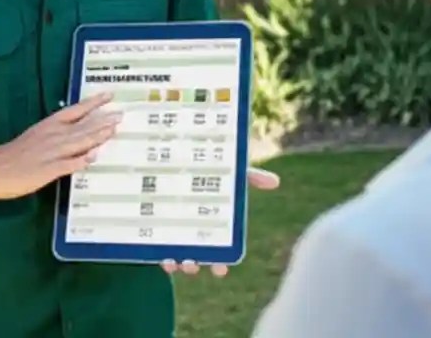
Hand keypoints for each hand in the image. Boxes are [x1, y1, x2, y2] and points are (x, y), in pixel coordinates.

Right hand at [0, 93, 121, 199]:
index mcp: (48, 126)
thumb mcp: (35, 138)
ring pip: (79, 141)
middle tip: (121, 114)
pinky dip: (80, 160)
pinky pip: (68, 164)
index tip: (109, 95)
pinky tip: (93, 158)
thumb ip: (55, 136)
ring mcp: (51, 153)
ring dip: (98, 136)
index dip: (93, 103)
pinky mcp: (47, 170)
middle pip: (82, 126)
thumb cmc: (13, 155)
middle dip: (103, 120)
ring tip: (114, 129)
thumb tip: (74, 135)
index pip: (75, 110)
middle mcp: (53, 136)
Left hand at [162, 167, 280, 276]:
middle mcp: (193, 232)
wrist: (170, 159)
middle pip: (195, 255)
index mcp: (212, 225)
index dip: (220, 263)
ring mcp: (173, 231)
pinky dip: (158, 252)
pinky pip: (155, 245)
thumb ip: (250, 176)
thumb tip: (275, 182)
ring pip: (174, 253)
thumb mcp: (228, 172)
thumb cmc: (205, 169)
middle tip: (192, 265)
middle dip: (194, 265)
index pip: (218, 250)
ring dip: (175, 262)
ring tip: (174, 261)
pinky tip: (159, 254)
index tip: (220, 271)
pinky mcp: (155, 228)